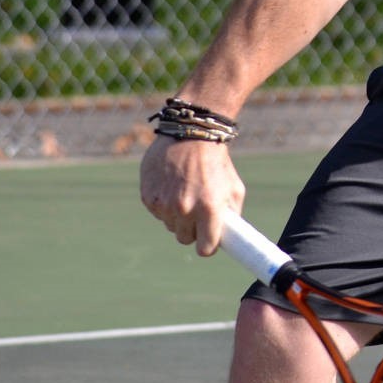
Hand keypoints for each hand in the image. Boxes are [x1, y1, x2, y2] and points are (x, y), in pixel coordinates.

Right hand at [139, 134, 246, 255]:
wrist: (192, 134)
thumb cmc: (217, 162)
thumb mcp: (234, 188)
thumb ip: (231, 216)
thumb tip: (226, 237)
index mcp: (208, 208)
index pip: (206, 248)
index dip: (208, 245)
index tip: (209, 239)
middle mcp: (184, 208)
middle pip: (185, 239)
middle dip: (192, 229)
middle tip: (198, 211)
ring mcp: (163, 203)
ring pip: (170, 225)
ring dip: (177, 215)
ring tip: (186, 191)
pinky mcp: (147, 196)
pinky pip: (157, 212)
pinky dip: (163, 204)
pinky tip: (172, 184)